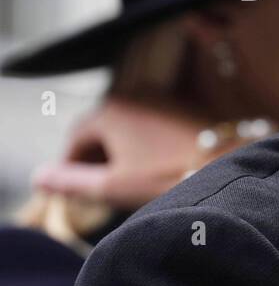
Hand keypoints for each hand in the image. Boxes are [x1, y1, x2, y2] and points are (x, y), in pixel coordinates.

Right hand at [32, 97, 222, 211]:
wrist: (230, 165)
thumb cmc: (169, 176)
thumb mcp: (114, 185)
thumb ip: (73, 181)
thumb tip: (41, 177)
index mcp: (110, 110)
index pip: (77, 138)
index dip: (71, 166)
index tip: (73, 190)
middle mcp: (134, 95)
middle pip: (102, 129)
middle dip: (96, 159)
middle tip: (98, 190)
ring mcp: (162, 98)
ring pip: (129, 127)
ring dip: (121, 152)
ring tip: (127, 183)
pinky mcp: (185, 107)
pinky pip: (152, 125)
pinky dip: (145, 145)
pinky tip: (155, 169)